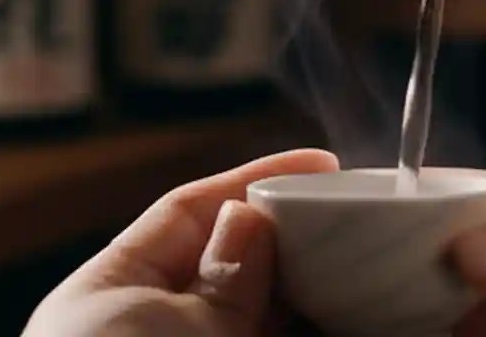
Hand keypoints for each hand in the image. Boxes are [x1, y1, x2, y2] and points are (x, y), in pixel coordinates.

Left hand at [23, 149, 338, 336]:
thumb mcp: (163, 325)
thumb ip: (220, 274)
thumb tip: (252, 213)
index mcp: (115, 289)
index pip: (192, 211)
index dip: (256, 180)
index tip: (323, 165)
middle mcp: (159, 323)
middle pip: (239, 262)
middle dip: (296, 236)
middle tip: (361, 215)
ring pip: (271, 308)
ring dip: (317, 286)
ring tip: (370, 263)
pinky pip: (291, 335)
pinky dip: (321, 323)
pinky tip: (358, 311)